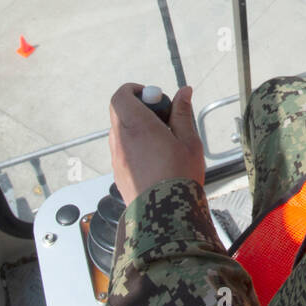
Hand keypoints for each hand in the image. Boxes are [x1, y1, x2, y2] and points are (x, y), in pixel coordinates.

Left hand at [108, 84, 203, 205]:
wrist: (164, 215)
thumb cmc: (179, 177)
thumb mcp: (189, 141)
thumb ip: (182, 113)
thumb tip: (184, 92)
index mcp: (138, 126)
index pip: (121, 96)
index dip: (135, 90)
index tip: (153, 97)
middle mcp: (121, 139)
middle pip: (120, 111)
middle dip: (139, 108)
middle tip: (162, 118)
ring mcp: (116, 157)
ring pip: (120, 131)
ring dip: (136, 128)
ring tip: (162, 142)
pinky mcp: (117, 172)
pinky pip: (122, 150)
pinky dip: (134, 146)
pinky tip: (155, 159)